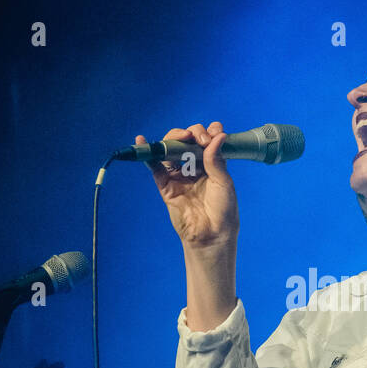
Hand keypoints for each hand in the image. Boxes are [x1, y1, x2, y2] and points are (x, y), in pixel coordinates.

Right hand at [137, 122, 238, 250]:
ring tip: (181, 137)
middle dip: (192, 133)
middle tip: (200, 140)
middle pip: (187, 141)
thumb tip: (218, 134)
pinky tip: (142, 141)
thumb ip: (216, 159)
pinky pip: (155, 167)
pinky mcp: (165, 185)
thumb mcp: (224, 182)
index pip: (206, 140)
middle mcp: (194, 166)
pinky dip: (148, 154)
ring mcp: (179, 175)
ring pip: (171, 150)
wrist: (212, 235)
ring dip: (173, 139)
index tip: (214, 133)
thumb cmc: (223, 210)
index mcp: (211, 164)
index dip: (208, 132)